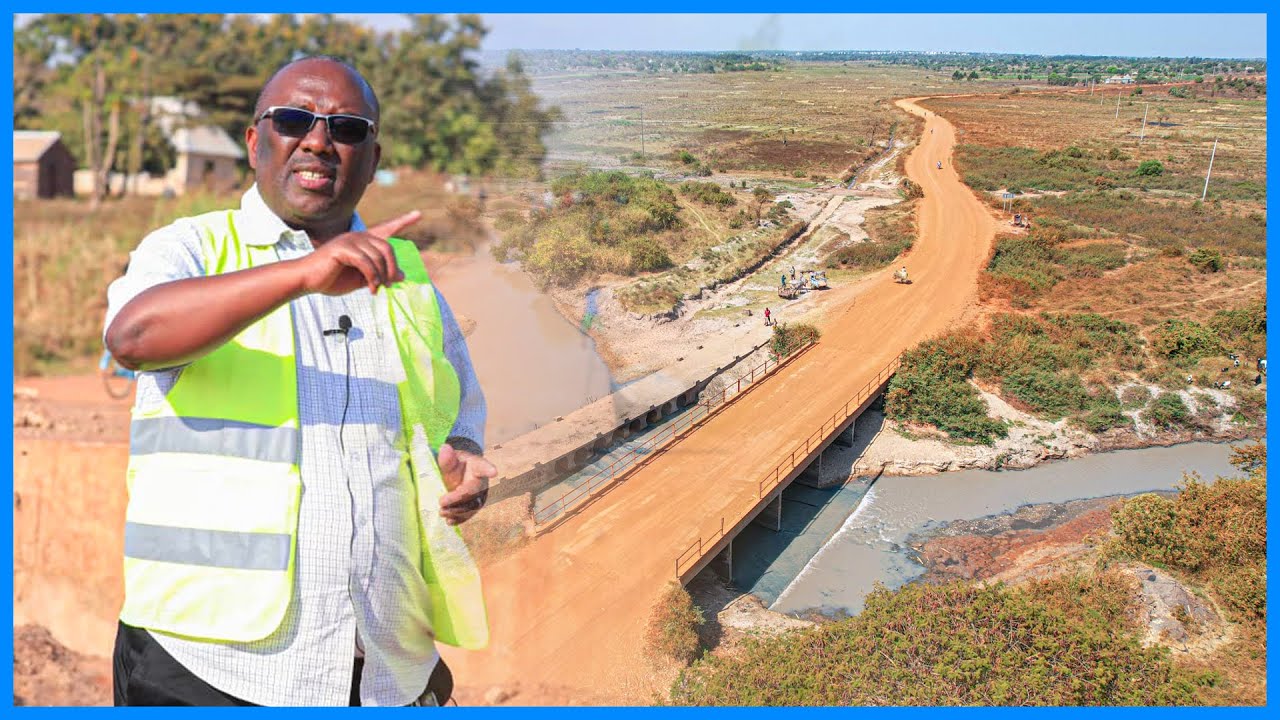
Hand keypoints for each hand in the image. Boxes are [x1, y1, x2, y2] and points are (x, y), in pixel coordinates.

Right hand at [297, 211, 420, 295]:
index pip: (386, 228)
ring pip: (378, 256)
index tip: (418, 214)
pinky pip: (366, 262)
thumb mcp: (362, 279)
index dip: (403, 221)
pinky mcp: (342, 248)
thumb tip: (402, 275)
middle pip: (388, 247)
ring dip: (381, 277)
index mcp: (363, 241)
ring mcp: (349, 240)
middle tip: (389, 285)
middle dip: (392, 268)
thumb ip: (380, 275)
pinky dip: (372, 277)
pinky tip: (371, 289)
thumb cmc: (331, 278)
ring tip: (376, 289)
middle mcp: (358, 236)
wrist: (306, 280)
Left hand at [437, 443, 496, 525]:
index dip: (489, 469)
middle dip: (459, 499)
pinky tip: (449, 522)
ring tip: (442, 512)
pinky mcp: (474, 506)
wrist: (459, 474)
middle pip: (474, 492)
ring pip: (472, 506)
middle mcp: (482, 482)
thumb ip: (447, 458)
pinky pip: (469, 514)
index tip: (494, 471)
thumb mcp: (450, 459)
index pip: (484, 467)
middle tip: (441, 502)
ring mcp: (479, 495)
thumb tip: (444, 448)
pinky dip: (459, 519)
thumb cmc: (455, 465)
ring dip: (457, 511)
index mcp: (478, 466)